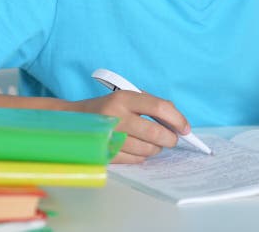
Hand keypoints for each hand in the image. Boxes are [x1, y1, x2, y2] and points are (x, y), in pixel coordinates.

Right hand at [73, 91, 189, 163]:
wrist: (72, 119)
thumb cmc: (108, 107)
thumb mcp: (127, 98)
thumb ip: (152, 106)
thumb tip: (178, 123)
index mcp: (124, 98)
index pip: (159, 107)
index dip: (177, 119)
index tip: (186, 128)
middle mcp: (116, 116)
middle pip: (155, 133)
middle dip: (170, 139)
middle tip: (172, 140)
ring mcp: (108, 136)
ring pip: (146, 150)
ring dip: (156, 149)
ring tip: (154, 144)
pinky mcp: (104, 153)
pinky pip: (134, 160)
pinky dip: (142, 157)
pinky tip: (139, 149)